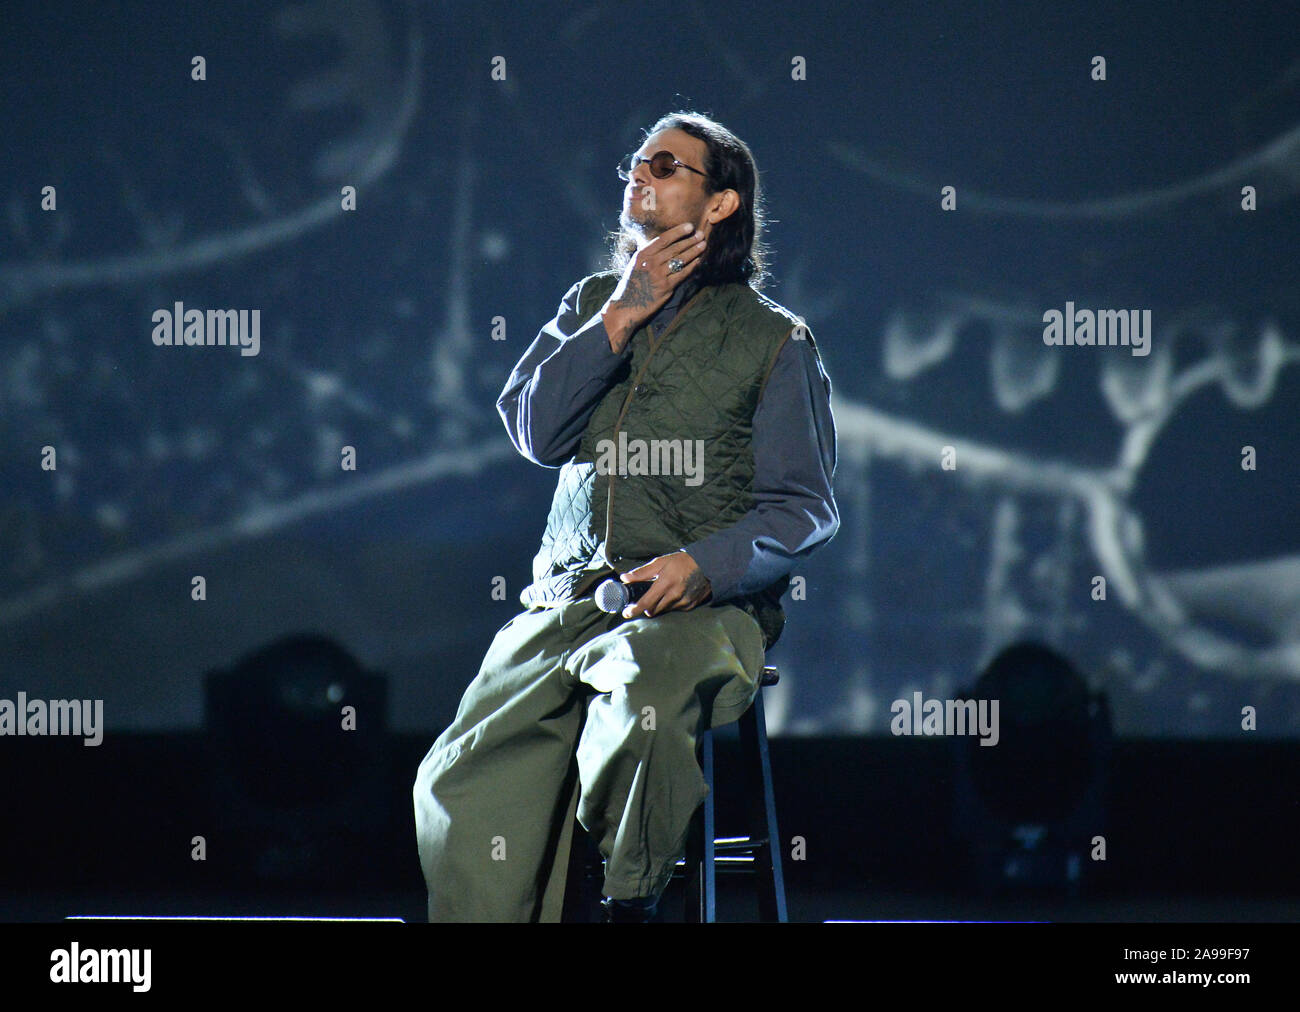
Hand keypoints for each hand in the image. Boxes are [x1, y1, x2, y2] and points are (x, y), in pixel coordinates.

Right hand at [601, 223, 707, 351]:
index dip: (678, 232)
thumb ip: (648, 255)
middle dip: (690, 240)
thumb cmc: (631, 286)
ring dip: (694, 251)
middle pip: (674, 248)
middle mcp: (651, 263)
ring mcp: (659, 275)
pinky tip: (699, 261)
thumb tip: (664, 245)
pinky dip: (692, 266)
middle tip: (700, 234)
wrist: (626, 308)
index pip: (663, 239)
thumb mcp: (635, 265)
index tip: (689, 226)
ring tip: (703, 245)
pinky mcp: (666, 287)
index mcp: (642, 255)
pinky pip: (682, 274)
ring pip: (681, 259)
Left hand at [618, 551, 712, 618]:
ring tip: (663, 593)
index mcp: (665, 583)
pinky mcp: (690, 605)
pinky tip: (674, 594)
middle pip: (654, 610)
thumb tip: (625, 578)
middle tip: (645, 599)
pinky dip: (671, 604)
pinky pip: (675, 609)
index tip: (626, 613)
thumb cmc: (682, 562)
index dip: (635, 609)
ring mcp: (684, 601)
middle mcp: (675, 595)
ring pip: (664, 610)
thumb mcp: (661, 562)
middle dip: (647, 607)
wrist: (707, 564)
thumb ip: (642, 572)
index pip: (646, 602)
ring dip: (659, 605)